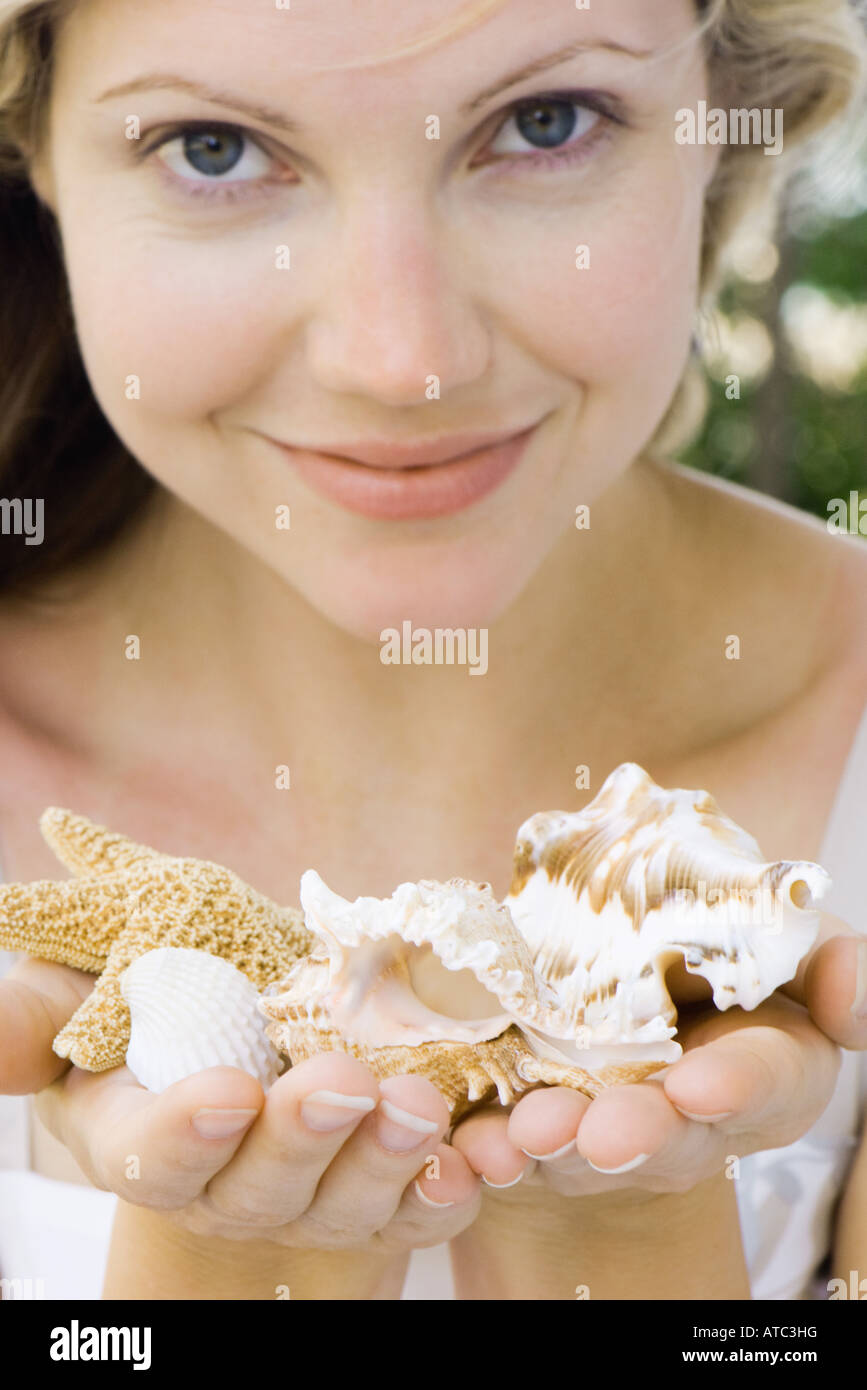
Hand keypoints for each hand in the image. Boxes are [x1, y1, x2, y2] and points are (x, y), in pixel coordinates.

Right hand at [1, 957, 480, 1252]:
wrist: (253, 1016)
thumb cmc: (151, 998)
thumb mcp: (80, 993)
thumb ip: (34, 1015)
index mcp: (146, 1142)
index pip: (154, 1161)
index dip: (187, 1135)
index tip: (226, 1091)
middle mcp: (230, 1185)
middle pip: (261, 1189)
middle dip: (303, 1141)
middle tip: (343, 1084)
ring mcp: (315, 1195)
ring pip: (349, 1203)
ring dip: (386, 1161)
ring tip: (419, 1106)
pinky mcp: (387, 1188)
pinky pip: (419, 1205)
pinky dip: (447, 1185)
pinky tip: (470, 1156)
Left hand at [451, 917, 866, 1197]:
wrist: (629, 965)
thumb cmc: (725, 948)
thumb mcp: (789, 942)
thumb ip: (830, 962)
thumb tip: (856, 999)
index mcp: (767, 1071)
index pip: (761, 1085)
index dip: (733, 1087)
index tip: (699, 1085)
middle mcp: (690, 1115)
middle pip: (667, 1136)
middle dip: (634, 1135)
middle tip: (601, 1133)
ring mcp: (610, 1123)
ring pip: (581, 1147)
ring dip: (552, 1146)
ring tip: (522, 1135)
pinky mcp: (538, 1116)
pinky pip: (512, 1140)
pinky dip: (488, 1147)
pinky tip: (471, 1141)